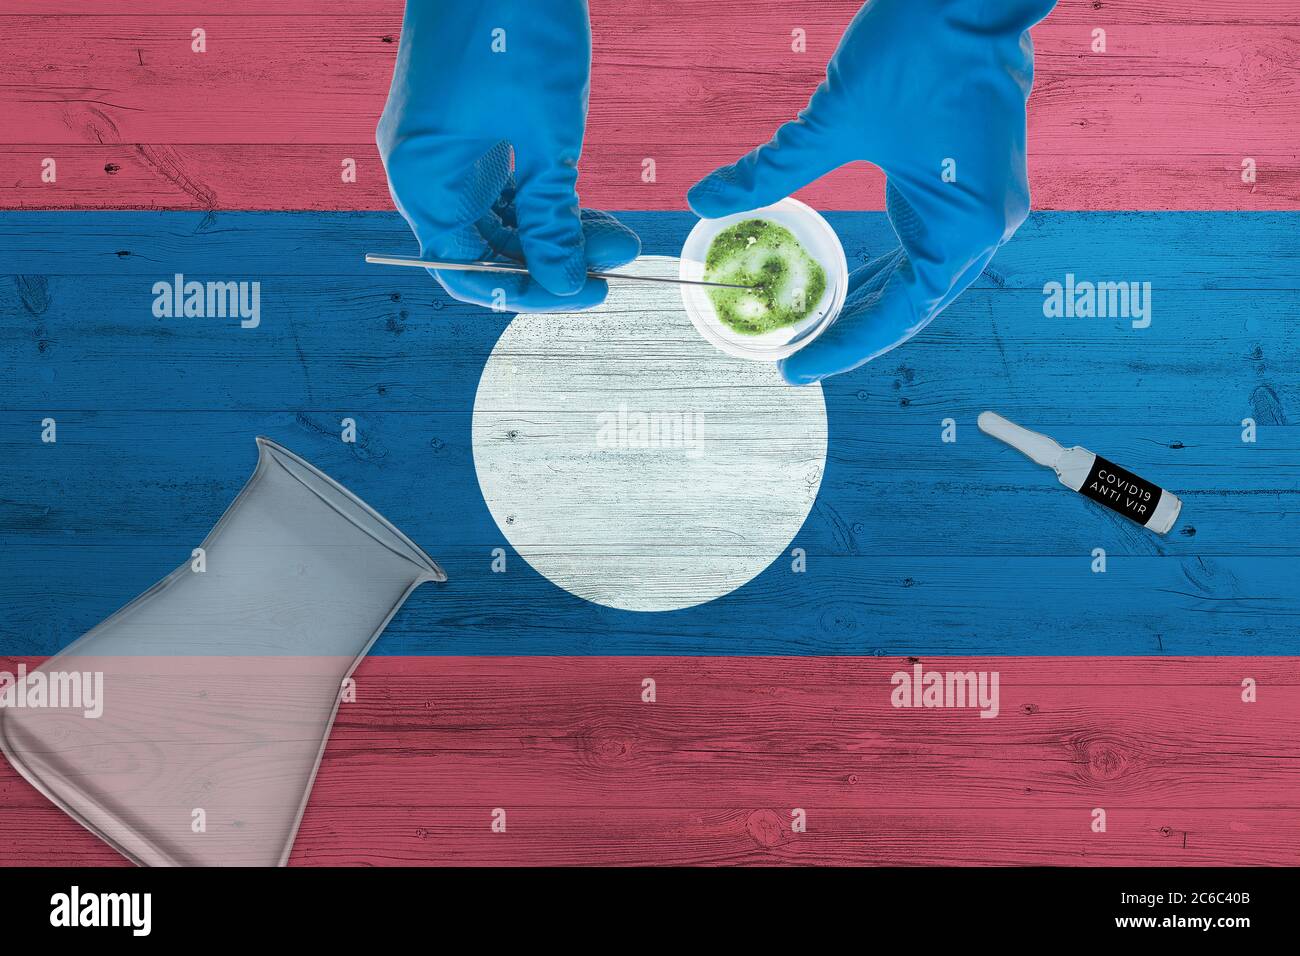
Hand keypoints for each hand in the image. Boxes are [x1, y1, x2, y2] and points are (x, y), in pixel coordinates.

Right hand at [377, 0, 638, 312]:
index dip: (529, 293)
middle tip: (617, 260)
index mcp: (423, 181)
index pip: (468, 272)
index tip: (587, 292)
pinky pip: (496, 183)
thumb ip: (552, 219)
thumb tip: (564, 284)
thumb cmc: (514, 27)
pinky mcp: (460, 126)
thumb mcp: (546, 138)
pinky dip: (539, 198)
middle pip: (484, 248)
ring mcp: (439, 147)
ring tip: (615, 234)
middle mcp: (421, 170)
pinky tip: (584, 206)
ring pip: (496, 217)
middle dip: (553, 259)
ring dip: (553, 230)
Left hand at [688, 0, 1055, 382]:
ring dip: (869, 301)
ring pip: (921, 279)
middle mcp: (983, 229)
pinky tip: (848, 279)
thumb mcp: (833, 119)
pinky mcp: (975, 186)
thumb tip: (703, 200)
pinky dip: (888, 267)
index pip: (897, 315)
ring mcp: (984, 208)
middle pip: (911, 306)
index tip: (792, 369)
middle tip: (794, 355)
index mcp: (960, 229)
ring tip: (813, 326)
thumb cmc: (916, 47)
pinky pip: (928, 245)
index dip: (842, 347)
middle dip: (851, 331)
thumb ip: (770, 169)